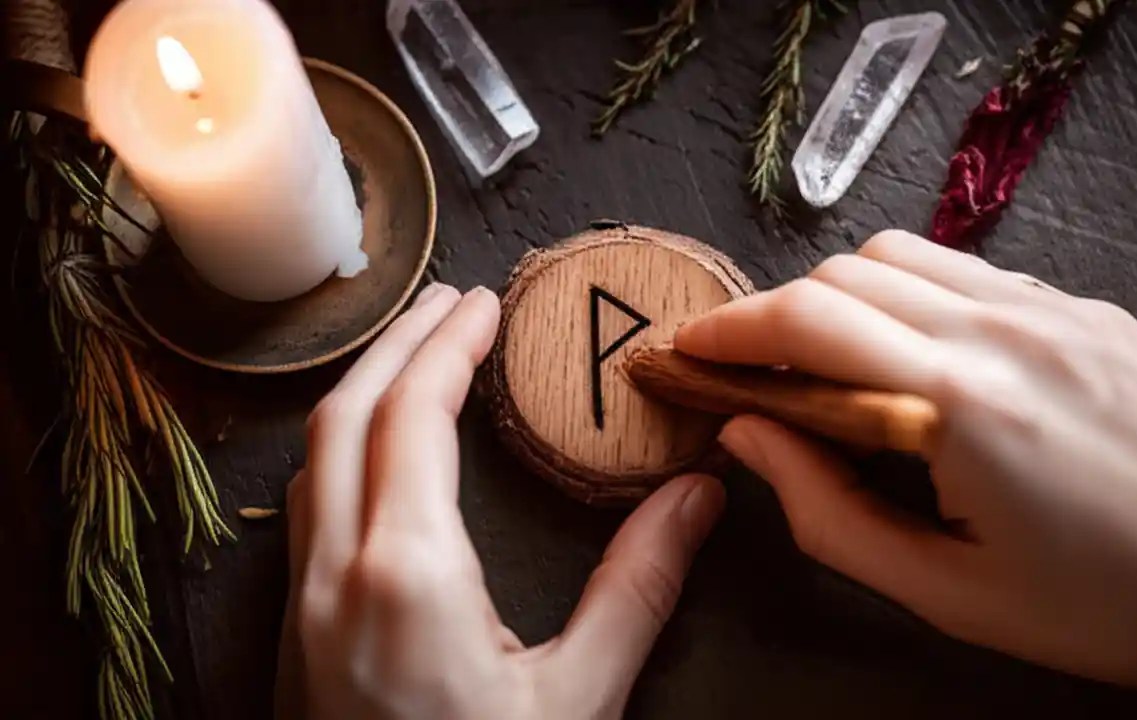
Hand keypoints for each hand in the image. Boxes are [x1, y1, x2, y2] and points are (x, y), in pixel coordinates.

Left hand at [277, 284, 724, 719]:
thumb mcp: (581, 699)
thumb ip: (639, 587)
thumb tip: (697, 497)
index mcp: (406, 574)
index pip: (413, 414)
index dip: (448, 345)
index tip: (485, 304)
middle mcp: (334, 574)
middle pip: (343, 416)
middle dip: (396, 344)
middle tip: (451, 306)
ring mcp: (301, 606)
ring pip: (313, 460)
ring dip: (362, 393)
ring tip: (417, 360)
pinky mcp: (296, 636)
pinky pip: (306, 508)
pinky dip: (344, 450)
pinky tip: (383, 461)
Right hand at [676, 231, 1136, 709]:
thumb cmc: (1103, 610)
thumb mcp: (943, 590)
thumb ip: (825, 509)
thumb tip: (746, 436)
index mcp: (961, 403)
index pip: (808, 323)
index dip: (729, 330)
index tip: (684, 350)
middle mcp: (1005, 329)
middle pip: (843, 275)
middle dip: (771, 312)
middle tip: (741, 368)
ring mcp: (1055, 307)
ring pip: (902, 255)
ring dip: (837, 294)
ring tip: (816, 358)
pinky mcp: (1089, 309)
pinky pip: (968, 272)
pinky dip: (909, 295)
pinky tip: (908, 352)